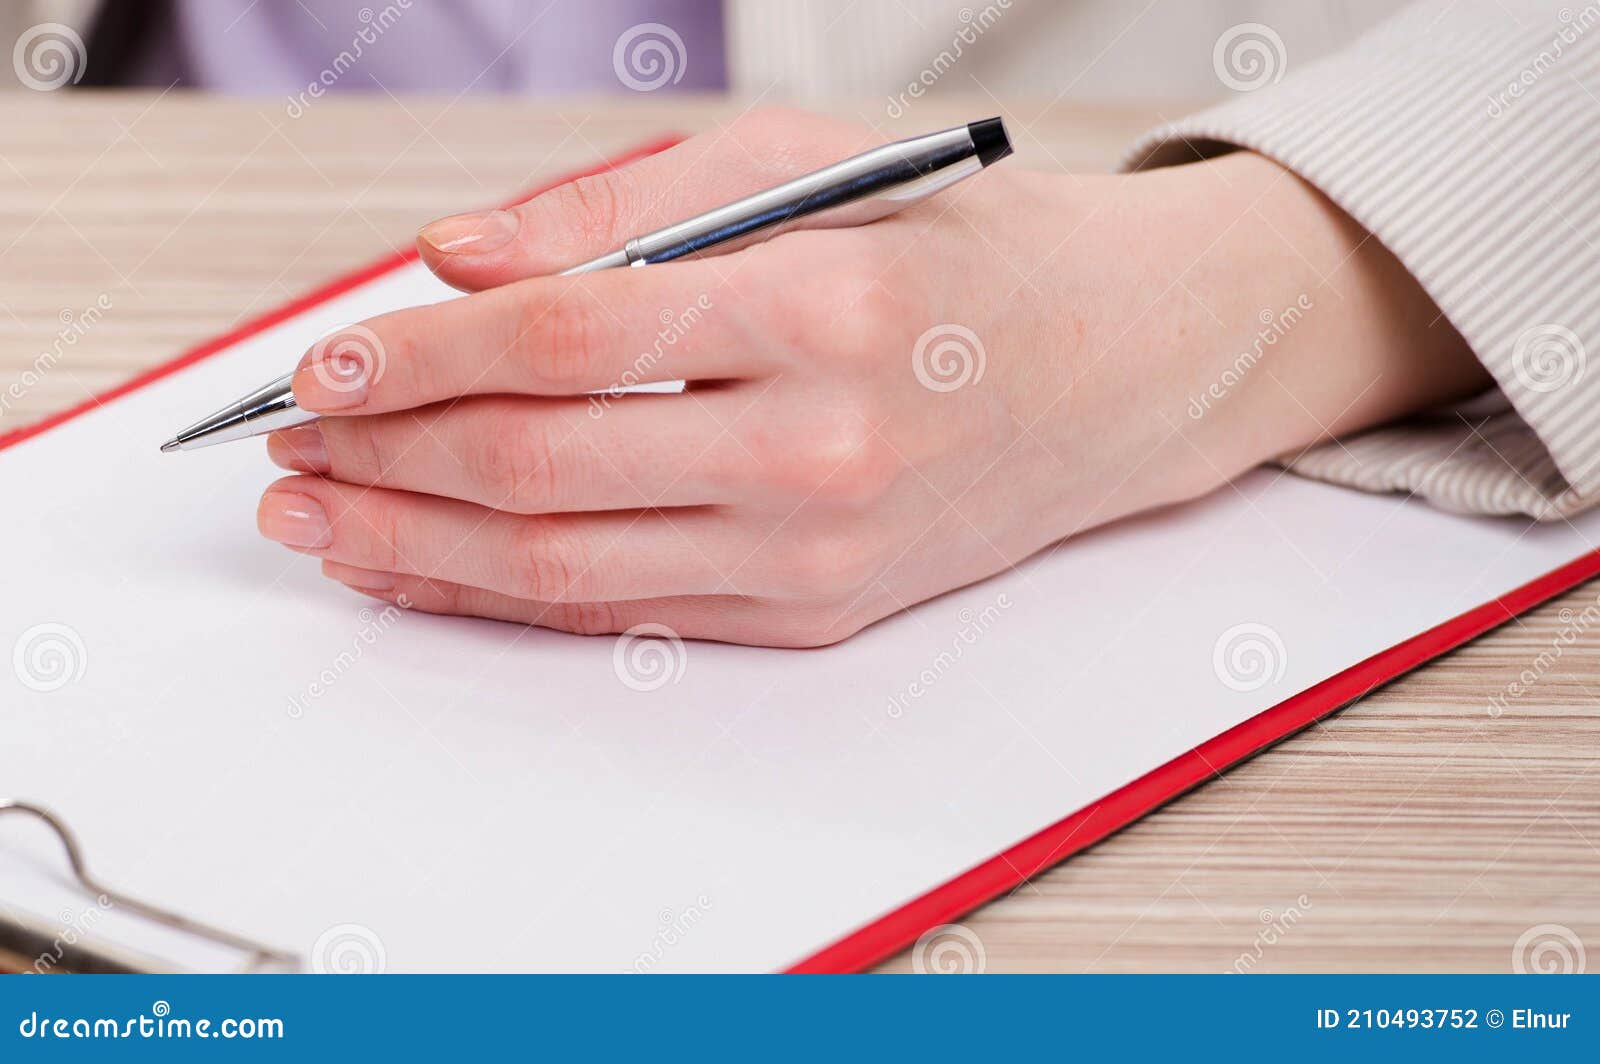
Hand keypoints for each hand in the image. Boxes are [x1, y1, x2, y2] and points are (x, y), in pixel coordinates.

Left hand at [257, 108, 1487, 646]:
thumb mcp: (812, 170)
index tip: (326, 357)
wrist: (1124, 366)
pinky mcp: (818, 611)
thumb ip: (623, 211)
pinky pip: (629, 616)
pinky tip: (430, 571)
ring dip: (418, 546)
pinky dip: (507, 599)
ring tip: (324, 519)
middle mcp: (820, 446)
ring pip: (564, 565)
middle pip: (541, 465)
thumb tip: (461, 259)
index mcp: (819, 305)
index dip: (419, 354)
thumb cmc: (976, 254)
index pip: (563, 337)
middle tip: (295, 440)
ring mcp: (820, 548)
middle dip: (387, 455)